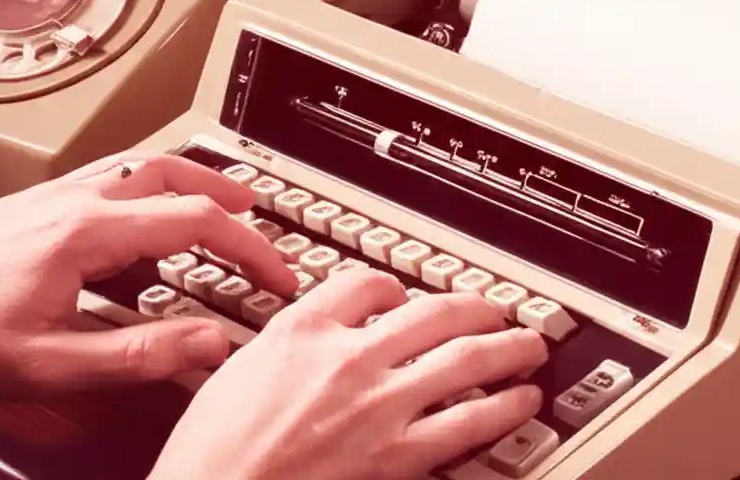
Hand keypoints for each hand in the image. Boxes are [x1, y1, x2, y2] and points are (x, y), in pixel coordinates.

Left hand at [0, 152, 297, 398]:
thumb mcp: (52, 366)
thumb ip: (139, 355)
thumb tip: (209, 343)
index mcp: (87, 234)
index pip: (195, 222)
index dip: (249, 247)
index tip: (276, 273)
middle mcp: (74, 201)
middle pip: (175, 174)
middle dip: (230, 195)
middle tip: (262, 220)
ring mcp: (54, 194)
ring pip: (142, 162)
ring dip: (192, 176)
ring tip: (223, 196)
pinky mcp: (38, 200)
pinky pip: (111, 171)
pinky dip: (151, 177)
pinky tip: (151, 199)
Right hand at [151, 268, 548, 479]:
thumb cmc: (212, 456)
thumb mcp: (233, 373)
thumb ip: (282, 346)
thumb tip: (305, 341)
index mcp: (302, 330)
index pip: (366, 283)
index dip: (396, 286)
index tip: (406, 296)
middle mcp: (348, 358)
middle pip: (433, 312)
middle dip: (475, 307)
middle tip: (495, 309)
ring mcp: (379, 406)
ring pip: (465, 358)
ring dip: (507, 348)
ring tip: (527, 346)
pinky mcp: (397, 457)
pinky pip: (468, 423)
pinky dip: (504, 407)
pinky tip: (520, 400)